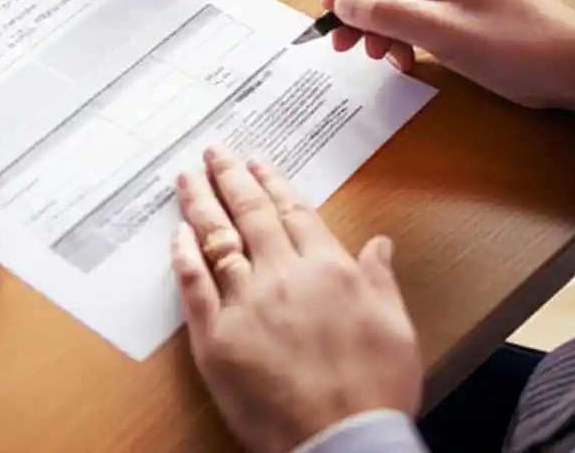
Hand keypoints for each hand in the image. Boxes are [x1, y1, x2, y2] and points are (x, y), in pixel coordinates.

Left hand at [172, 145, 421, 452]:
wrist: (341, 441)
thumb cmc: (375, 390)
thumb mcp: (396, 328)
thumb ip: (380, 280)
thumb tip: (378, 243)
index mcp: (329, 269)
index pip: (294, 212)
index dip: (272, 182)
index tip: (255, 161)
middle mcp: (283, 276)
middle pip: (251, 215)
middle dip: (229, 177)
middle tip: (213, 152)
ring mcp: (245, 303)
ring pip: (217, 239)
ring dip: (200, 203)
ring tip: (187, 177)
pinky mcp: (216, 335)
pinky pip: (193, 285)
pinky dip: (183, 255)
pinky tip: (177, 233)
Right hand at [323, 0, 574, 119]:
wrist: (573, 70)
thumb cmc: (518, 44)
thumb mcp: (445, 31)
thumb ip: (389, 12)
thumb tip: (343, 2)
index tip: (331, 10)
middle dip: (359, 4)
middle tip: (342, 42)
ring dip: (377, 23)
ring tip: (374, 55)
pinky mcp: (460, 2)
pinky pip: (415, 9)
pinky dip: (400, 33)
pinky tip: (401, 59)